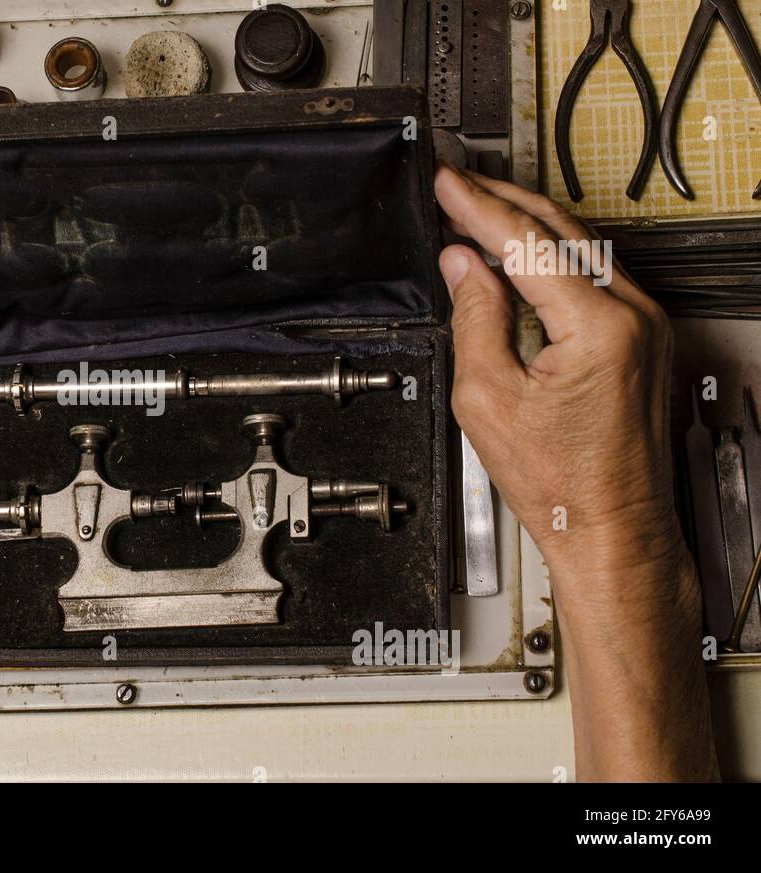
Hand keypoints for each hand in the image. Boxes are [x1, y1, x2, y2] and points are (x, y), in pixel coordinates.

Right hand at [434, 165, 715, 780]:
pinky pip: (596, 278)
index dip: (477, 208)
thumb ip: (474, 319)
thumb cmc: (562, 485)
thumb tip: (464, 267)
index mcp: (598, 325)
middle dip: (505, 201)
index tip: (446, 184)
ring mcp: (649, 326)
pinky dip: (554, 259)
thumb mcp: (488, 400)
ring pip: (584, 249)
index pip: (526, 243)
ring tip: (482, 212)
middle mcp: (636, 315)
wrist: (613, 531)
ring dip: (531, 226)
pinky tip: (524, 258)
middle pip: (563, 231)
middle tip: (459, 184)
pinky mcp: (647, 342)